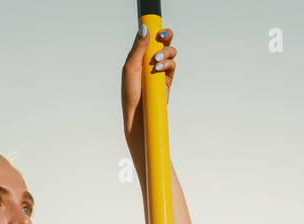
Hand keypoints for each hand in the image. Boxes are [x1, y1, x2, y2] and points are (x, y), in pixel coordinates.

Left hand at [122, 25, 175, 147]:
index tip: (155, 29)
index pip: (148, 37)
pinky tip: (158, 69)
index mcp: (138, 55)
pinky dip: (167, 64)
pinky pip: (172, 65)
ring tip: (156, 61)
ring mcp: (160, 69)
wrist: (139, 115)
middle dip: (166, 35)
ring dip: (165, 52)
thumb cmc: (131, 93)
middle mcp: (149, 60)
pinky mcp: (168, 79)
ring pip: (170, 51)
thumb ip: (138, 48)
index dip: (153, 30)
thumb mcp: (131, 67)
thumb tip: (145, 28)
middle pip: (163, 40)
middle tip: (162, 36)